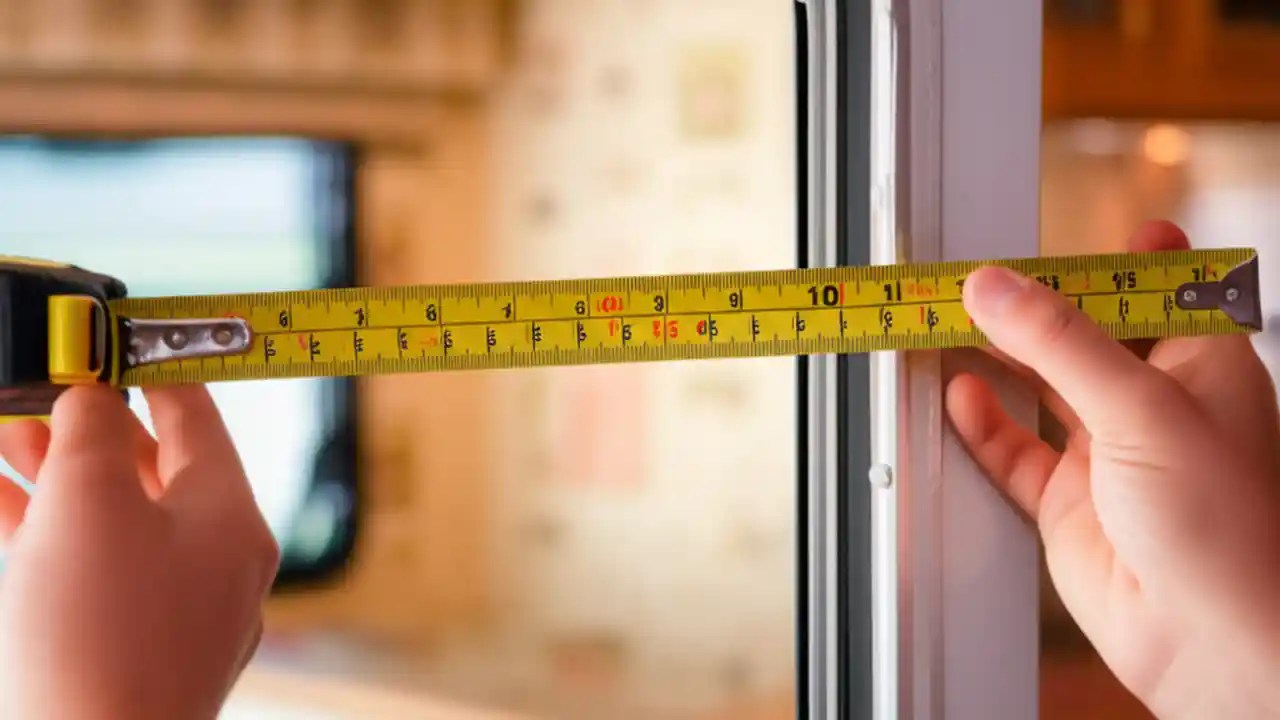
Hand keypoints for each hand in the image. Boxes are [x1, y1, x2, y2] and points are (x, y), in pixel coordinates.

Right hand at [0, 385, 279, 719]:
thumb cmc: (97, 635)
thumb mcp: (91, 501)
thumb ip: (95, 430)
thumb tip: (94, 393)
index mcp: (231, 515)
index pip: (198, 416)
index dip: (151, 366)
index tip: (113, 336)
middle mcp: (217, 560)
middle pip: (155, 467)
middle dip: (89, 424)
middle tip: (37, 388)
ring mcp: (180, 608)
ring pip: (118, 517)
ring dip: (62, 471)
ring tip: (7, 432)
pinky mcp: (134, 646)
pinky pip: (96, 568)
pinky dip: (51, 530)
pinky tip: (3, 500)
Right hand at [947, 221, 1279, 718]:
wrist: (1212, 641)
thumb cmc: (1228, 527)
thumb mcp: (1141, 407)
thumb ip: (1058, 342)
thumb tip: (993, 288)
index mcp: (1201, 364)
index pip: (1153, 288)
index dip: (1110, 258)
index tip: (1051, 236)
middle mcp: (1154, 404)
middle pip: (1079, 335)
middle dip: (1027, 310)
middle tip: (969, 281)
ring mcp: (1109, 453)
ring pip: (1039, 390)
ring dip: (994, 362)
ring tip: (943, 327)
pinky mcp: (1070, 501)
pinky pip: (1015, 450)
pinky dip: (983, 424)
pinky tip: (960, 398)